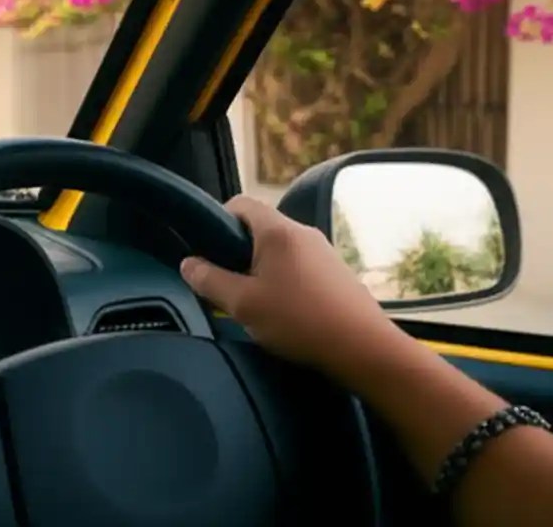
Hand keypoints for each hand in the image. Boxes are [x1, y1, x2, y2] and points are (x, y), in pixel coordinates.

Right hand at [180, 195, 405, 379]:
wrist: (363, 349)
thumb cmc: (299, 322)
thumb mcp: (242, 305)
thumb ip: (209, 281)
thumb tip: (189, 264)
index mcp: (278, 231)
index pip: (240, 204)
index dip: (217, 221)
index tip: (207, 251)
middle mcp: (303, 232)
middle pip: (260, 228)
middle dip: (238, 252)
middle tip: (227, 285)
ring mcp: (324, 251)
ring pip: (280, 250)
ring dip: (262, 270)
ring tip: (256, 304)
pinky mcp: (337, 272)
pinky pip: (300, 266)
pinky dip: (285, 281)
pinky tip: (285, 312)